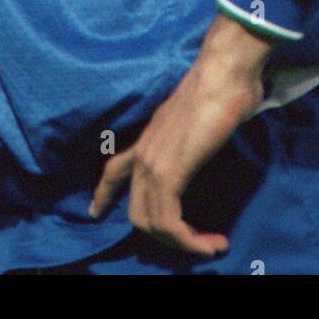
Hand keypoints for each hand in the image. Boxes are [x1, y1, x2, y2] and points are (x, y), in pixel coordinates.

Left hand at [88, 14, 273, 255]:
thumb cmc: (223, 87)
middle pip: (137, 211)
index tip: (94, 212)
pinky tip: (213, 243)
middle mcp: (144, 152)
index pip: (115, 170)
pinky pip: (170, 223)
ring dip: (184, 243)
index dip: (103, 195)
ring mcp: (152, 163)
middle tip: (196, 241)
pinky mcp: (168, 174)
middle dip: (165, 235)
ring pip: (153, 223)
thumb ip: (201, 132)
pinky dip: (191, 241)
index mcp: (150, 137)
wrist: (223, 72)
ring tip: (211, 245)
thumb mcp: (203, 117)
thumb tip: (215, 139)